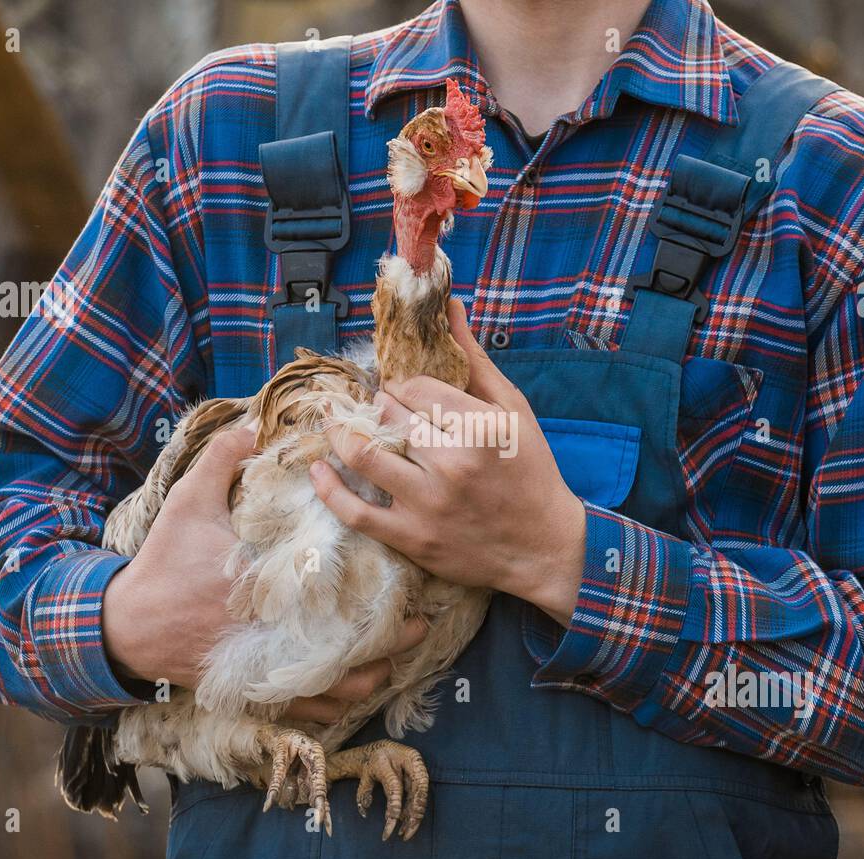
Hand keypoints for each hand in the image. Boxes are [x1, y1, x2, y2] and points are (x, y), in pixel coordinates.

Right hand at [102, 426, 429, 720]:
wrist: (128, 625)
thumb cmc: (162, 562)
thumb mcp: (187, 503)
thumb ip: (220, 460)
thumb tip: (251, 422)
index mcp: (269, 582)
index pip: (338, 587)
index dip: (379, 585)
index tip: (408, 572)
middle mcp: (275, 629)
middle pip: (352, 643)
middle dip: (394, 636)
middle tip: (423, 621)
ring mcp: (266, 664)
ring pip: (336, 685)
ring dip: (373, 673)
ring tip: (397, 657)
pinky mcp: (253, 688)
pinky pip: (307, 709)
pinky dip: (337, 704)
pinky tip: (356, 689)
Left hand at [310, 299, 586, 625]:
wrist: (543, 547)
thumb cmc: (530, 472)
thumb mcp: (513, 410)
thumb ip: (476, 359)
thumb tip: (450, 306)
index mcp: (480, 427)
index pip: (415, 388)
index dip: (403, 386)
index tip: (404, 393)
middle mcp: (452, 464)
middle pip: (387, 417)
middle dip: (376, 406)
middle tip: (374, 406)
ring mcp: (429, 504)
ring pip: (364, 456)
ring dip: (342, 433)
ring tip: (336, 422)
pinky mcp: (413, 538)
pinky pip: (356, 512)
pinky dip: (330, 489)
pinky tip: (319, 469)